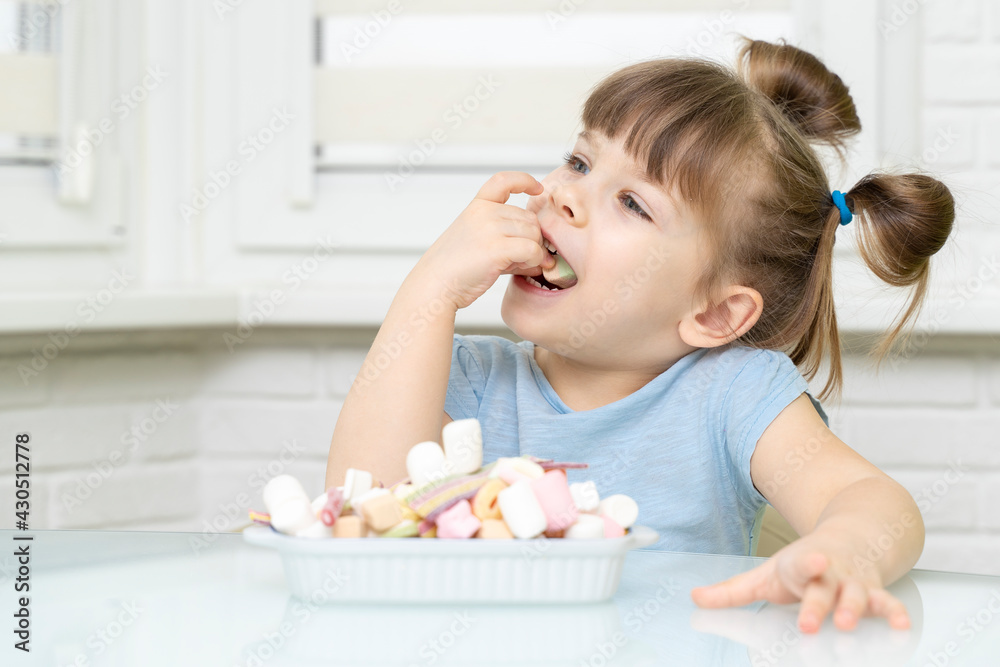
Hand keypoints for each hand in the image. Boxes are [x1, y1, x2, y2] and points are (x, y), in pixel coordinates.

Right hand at [412, 171, 555, 310]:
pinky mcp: (496, 249)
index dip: (524, 181)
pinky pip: (532, 250)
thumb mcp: (478, 241)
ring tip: (518, 264)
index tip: (537, 189)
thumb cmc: (455, 269)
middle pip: (530, 218)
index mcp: (478, 206)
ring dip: (534, 251)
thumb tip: (545, 254)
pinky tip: (524, 268)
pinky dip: (535, 261)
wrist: (435, 285)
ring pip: (534, 233)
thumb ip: (508, 239)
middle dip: (532, 238)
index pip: (503, 181)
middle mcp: (484, 212)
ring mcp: (489, 228)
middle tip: (521, 258)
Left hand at [690, 534, 910, 632]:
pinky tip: (902, 624)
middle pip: (824, 590)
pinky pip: (887, 602)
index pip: (800, 565)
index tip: (812, 562)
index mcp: (799, 567)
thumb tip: (694, 599)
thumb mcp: (767, 574)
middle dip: (818, 606)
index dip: (805, 565)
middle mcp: (829, 574)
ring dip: (853, 610)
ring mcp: (854, 582)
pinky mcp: (875, 592)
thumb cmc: (805, 564)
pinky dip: (895, 612)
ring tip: (847, 625)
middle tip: (809, 624)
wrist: (854, 536)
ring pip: (857, 596)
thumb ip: (733, 591)